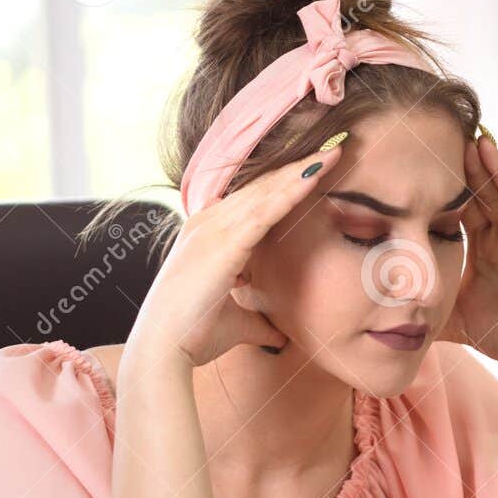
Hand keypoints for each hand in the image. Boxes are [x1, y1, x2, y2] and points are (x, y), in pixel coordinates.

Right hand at [128, 141, 345, 369]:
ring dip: (300, 170)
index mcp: (206, 235)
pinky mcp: (224, 242)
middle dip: (296, 167)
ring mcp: (212, 229)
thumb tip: (280, 334)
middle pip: (260, 187)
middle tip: (332, 147)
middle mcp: (206, 223)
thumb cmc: (191, 335)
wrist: (164, 350)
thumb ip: (258, 320)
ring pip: (266, 191)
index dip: (282, 185)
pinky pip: (266, 209)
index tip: (313, 170)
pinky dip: (292, 189)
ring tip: (333, 151)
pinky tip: (317, 174)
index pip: (252, 202)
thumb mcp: (235, 323)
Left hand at [440, 134, 497, 383]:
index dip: (443, 185)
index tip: (416, 161)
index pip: (460, 205)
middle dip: (466, 164)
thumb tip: (382, 313)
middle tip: (443, 134)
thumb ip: (422, 307)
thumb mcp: (452, 317)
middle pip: (483, 191)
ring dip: (492, 168)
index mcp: (483, 246)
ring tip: (475, 141)